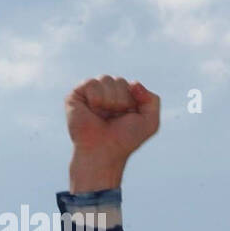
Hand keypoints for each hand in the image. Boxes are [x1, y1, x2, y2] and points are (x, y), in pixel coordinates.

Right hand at [65, 76, 159, 191]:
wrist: (104, 151)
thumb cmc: (125, 139)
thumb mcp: (150, 122)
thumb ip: (153, 100)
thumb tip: (134, 83)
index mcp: (123, 97)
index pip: (133, 85)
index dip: (134, 101)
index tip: (129, 116)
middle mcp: (107, 93)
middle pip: (120, 81)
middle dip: (122, 101)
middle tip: (115, 118)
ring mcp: (91, 93)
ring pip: (106, 79)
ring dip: (110, 100)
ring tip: (105, 115)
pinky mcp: (76, 95)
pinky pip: (91, 83)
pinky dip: (97, 98)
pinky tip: (93, 110)